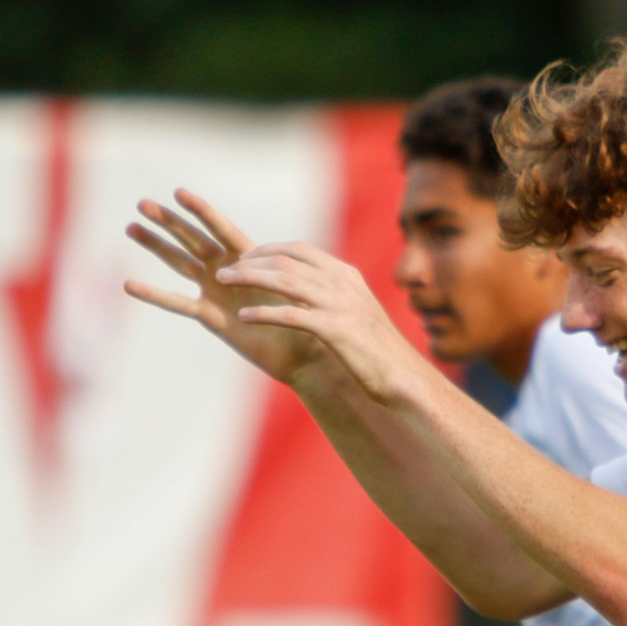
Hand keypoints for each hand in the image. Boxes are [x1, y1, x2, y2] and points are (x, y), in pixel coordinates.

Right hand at [125, 189, 328, 383]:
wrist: (303, 353)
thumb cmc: (308, 316)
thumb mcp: (296, 285)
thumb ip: (278, 271)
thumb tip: (264, 262)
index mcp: (248, 257)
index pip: (220, 228)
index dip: (201, 211)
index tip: (178, 192)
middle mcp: (227, 270)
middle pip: (192, 239)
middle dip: (169, 221)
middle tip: (142, 203)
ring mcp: (215, 291)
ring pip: (179, 263)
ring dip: (156, 245)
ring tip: (131, 227)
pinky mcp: (209, 316)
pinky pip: (177, 304)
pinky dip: (154, 294)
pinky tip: (128, 284)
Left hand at [215, 242, 431, 405]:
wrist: (403, 376)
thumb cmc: (377, 351)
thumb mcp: (356, 313)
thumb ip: (333, 297)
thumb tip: (306, 291)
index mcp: (346, 276)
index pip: (300, 249)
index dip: (268, 250)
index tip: (244, 257)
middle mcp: (342, 283)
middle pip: (286, 260)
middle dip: (250, 262)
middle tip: (223, 269)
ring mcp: (340, 305)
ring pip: (284, 280)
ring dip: (249, 278)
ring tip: (223, 281)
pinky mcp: (336, 330)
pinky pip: (291, 315)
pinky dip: (263, 313)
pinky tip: (243, 318)